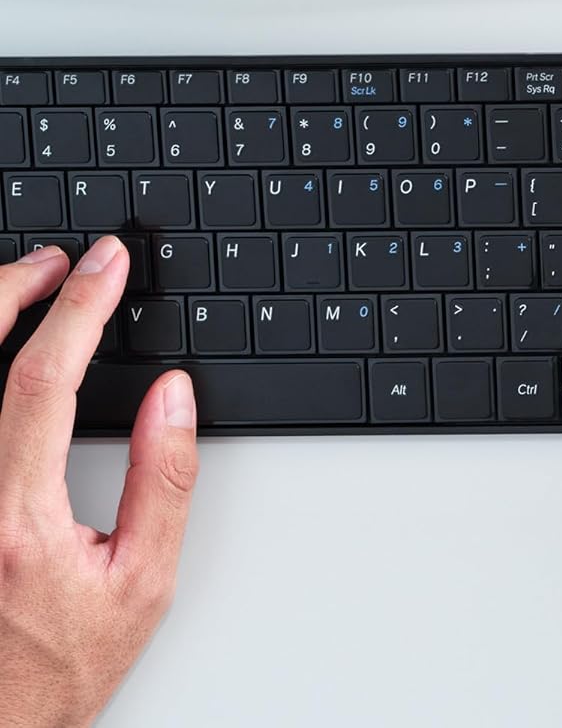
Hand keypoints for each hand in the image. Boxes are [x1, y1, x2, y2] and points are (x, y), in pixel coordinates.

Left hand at [0, 240, 198, 727]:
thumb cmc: (55, 671)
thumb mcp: (142, 585)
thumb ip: (163, 480)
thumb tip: (172, 395)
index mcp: (14, 521)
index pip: (41, 380)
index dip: (80, 306)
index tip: (108, 264)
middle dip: (17, 289)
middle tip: (61, 263)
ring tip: (25, 287)